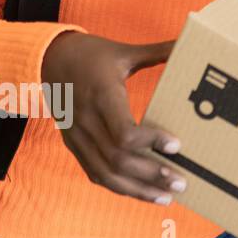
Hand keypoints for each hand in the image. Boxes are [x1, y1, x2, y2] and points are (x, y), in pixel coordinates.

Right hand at [41, 31, 186, 203]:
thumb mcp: (124, 51)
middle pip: (118, 159)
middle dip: (151, 174)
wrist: (48, 61)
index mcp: (102, 96)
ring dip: (138, 189)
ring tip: (168, 196)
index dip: (150, 142)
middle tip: (182, 180)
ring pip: (105, 173)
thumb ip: (158, 51)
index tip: (177, 146)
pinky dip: (120, 186)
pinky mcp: (74, 145)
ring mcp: (77, 136)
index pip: (124, 131)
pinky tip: (143, 193)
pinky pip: (95, 173)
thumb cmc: (92, 54)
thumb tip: (189, 40)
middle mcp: (87, 121)